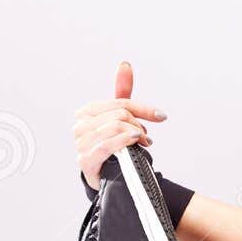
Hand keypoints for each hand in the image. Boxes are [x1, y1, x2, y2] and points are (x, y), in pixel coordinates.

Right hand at [74, 61, 166, 188]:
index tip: (161, 116)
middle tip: (147, 137)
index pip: (120, 104)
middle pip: (119, 115)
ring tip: (143, 143)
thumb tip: (125, 64)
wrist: (103, 176)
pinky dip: (125, 141)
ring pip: (115, 127)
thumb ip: (122, 94)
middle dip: (138, 125)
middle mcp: (80, 125)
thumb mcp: (117, 119)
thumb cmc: (110, 144)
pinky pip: (108, 145)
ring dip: (135, 135)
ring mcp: (81, 143)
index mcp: (87, 112)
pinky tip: (136, 143)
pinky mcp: (85, 160)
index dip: (143, 108)